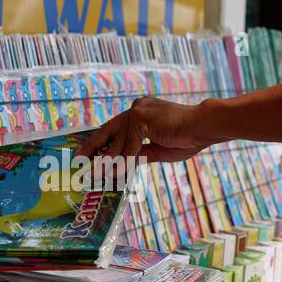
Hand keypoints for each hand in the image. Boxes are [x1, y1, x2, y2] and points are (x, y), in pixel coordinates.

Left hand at [77, 96, 217, 163]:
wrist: (204, 128)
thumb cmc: (187, 137)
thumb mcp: (157, 149)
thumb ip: (140, 153)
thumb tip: (123, 163)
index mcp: (141, 112)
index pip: (116, 128)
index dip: (101, 142)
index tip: (89, 154)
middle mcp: (136, 108)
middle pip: (108, 130)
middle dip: (92, 147)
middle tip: (78, 160)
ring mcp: (137, 111)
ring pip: (118, 142)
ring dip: (105, 161)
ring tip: (92, 174)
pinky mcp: (140, 117)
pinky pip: (128, 146)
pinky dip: (122, 161)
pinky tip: (113, 173)